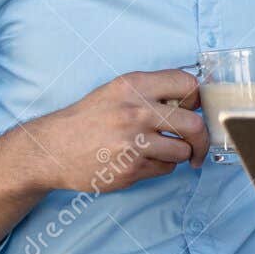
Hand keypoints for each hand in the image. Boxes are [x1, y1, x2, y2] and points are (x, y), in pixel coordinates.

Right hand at [28, 69, 206, 193]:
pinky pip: (165, 169)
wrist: (52, 148)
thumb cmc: (88, 119)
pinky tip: (140, 161)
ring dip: (179, 154)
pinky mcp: (130, 169)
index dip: (198, 99)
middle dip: (202, 139)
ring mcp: (134, 142)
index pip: (188, 84)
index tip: (196, 109)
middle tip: (198, 144)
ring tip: (160, 151)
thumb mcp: (117, 92)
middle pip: (195, 125)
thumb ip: (152, 92)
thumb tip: (195, 101)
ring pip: (182, 151)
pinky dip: (160, 166)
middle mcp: (136, 111)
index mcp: (134, 86)